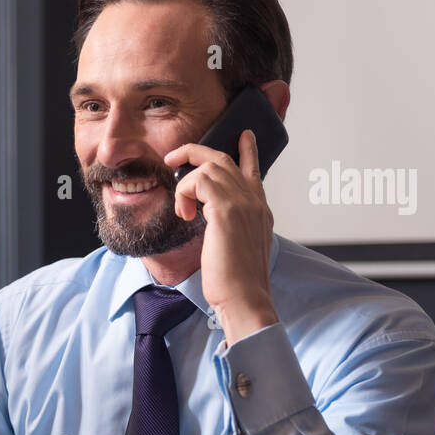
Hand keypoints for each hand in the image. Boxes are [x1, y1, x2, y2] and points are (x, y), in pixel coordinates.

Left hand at [164, 129, 277, 343]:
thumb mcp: (238, 247)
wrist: (244, 298)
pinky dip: (184, 194)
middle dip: (196, 152)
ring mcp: (243, 203)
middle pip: (224, 160)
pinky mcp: (226, 210)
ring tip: (181, 207)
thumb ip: (231, 226)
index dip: (248, 150)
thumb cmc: (237, 282)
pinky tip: (184, 215)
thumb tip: (214, 221)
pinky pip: (199, 180)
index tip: (244, 136)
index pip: (253, 170)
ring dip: (186, 183)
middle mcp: (255, 201)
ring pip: (209, 166)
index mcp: (260, 210)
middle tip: (174, 157)